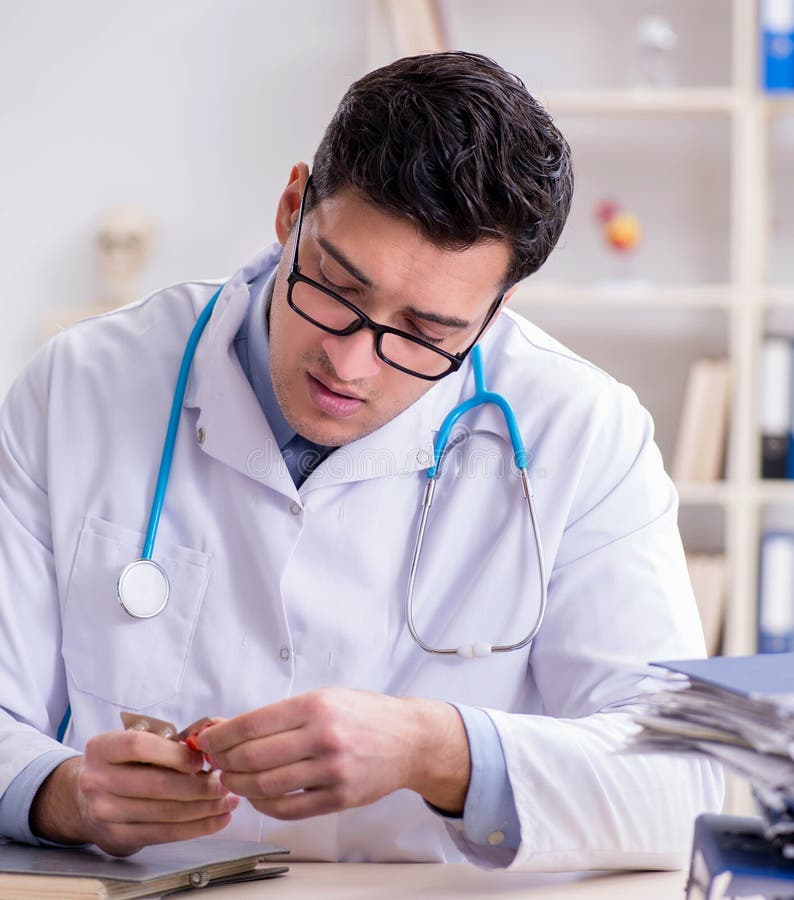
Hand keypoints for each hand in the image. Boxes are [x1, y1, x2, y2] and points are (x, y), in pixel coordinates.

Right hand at [31, 730, 238, 855]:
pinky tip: (217, 819)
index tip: (201, 760)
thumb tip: (208, 749)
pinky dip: (196, 827)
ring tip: (228, 801)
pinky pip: (164, 834)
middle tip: (226, 783)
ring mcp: (105, 812)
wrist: (84, 797)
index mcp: (102, 748)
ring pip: (164, 813)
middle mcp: (97, 781)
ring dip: (204, 808)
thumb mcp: (133, 740)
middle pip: (156, 785)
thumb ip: (165, 741)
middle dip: (199, 786)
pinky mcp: (117, 838)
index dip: (173, 753)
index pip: (138, 746)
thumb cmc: (123, 762)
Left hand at [196, 687, 470, 820]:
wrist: (409, 738)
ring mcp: (332, 771)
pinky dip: (264, 806)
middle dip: (224, 762)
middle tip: (216, 762)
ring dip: (240, 785)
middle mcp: (323, 737)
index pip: (252, 724)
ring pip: (266, 786)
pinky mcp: (339, 798)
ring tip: (232, 779)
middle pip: (253, 757)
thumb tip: (230, 727)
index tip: (207, 740)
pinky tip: (258, 797)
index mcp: (315, 706)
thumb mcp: (324, 698)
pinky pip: (288, 809)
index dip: (221, 736)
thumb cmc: (364, 715)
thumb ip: (281, 715)